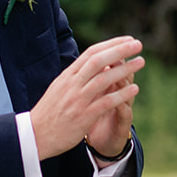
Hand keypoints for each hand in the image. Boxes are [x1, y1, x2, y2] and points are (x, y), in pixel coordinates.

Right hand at [30, 36, 143, 159]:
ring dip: (125, 69)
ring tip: (141, 62)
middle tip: (138, 44)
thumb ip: (76, 77)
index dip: (111, 44)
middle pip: (98, 61)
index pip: (91, 53)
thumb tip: (96, 64)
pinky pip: (106, 102)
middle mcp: (72, 84)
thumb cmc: (49, 113)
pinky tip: (135, 88)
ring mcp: (77, 100)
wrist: (34, 136)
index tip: (127, 39)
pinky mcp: (83, 116)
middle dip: (120, 50)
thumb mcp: (60, 88)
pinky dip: (121, 93)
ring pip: (104, 79)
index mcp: (67, 76)